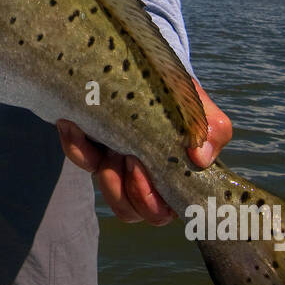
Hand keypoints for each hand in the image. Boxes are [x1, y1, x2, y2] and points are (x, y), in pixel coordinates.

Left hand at [56, 81, 231, 224]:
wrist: (152, 71)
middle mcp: (142, 181)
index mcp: (171, 181)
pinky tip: (73, 124)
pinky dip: (75, 144)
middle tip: (128, 157)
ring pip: (106, 191)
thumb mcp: (199, 111)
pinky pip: (78, 158)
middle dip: (125, 189)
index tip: (141, 166)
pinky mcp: (92, 149)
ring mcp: (116, 167)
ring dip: (105, 173)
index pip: (160, 212)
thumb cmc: (179, 100)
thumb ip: (212, 131)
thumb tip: (199, 158)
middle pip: (130, 211)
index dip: (149, 200)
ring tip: (109, 144)